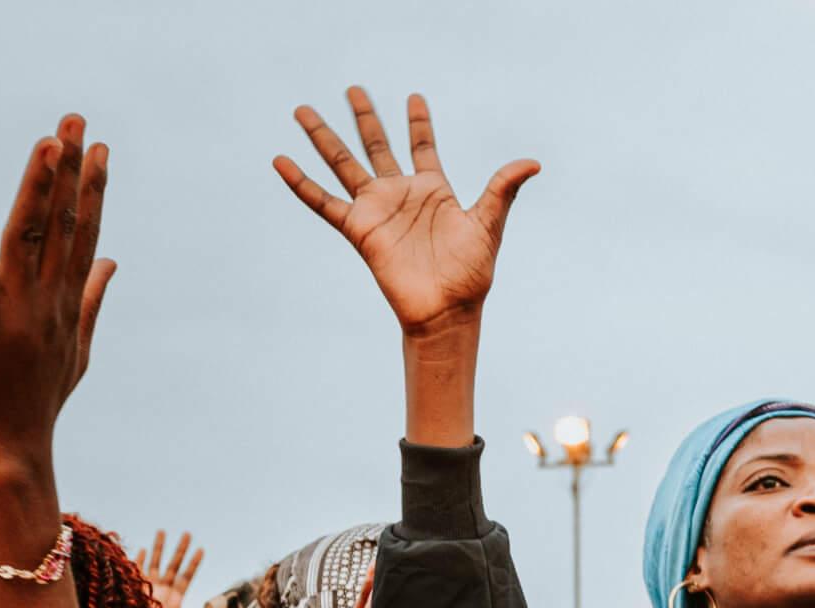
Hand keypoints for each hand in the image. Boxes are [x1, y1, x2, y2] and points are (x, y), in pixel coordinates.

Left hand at [0, 114, 114, 474]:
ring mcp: (15, 313)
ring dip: (38, 188)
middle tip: (75, 119)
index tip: (99, 147)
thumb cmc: (34, 405)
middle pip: (62, 225)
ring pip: (29, 238)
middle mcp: (46, 303)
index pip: (84, 235)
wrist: (8, 455)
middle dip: (70, 171)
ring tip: (47, 142)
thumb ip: (91, 300)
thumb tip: (111, 260)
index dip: (92, 189)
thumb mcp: (74, 351)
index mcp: (66, 306)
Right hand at [133, 530, 203, 607]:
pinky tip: (144, 550)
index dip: (193, 564)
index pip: (187, 576)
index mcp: (175, 598)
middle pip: (173, 565)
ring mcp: (148, 587)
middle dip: (180, 549)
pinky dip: (140, 560)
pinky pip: (137, 571)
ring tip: (162, 531)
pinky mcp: (135, 589)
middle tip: (187, 533)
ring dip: (159, 548)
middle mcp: (163, 589)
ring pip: (155, 563)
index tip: (201, 550)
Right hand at [274, 88, 537, 336]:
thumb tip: (533, 162)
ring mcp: (376, 210)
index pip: (422, 146)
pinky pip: (323, 203)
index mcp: (432, 190)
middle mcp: (400, 195)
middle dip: (365, 117)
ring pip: (344, 164)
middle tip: (353, 88)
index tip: (414, 97)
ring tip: (303, 111)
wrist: (446, 311)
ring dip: (323, 137)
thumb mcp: (489, 225)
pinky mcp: (359, 230)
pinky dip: (301, 183)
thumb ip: (502, 189)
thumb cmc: (471, 274)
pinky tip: (281, 161)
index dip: (419, 122)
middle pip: (376, 145)